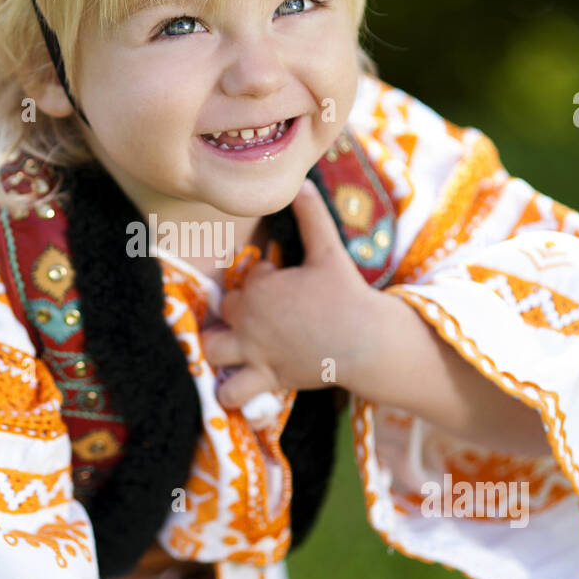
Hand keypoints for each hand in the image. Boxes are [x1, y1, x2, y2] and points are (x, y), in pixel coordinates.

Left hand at [201, 178, 379, 410]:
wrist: (367, 341)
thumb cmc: (347, 295)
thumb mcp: (328, 250)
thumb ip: (311, 216)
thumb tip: (302, 184)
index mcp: (260, 288)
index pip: (247, 279)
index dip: (264, 279)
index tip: (287, 282)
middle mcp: (249, 321)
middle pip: (226, 311)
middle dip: (240, 309)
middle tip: (268, 312)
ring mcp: (254, 353)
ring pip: (212, 349)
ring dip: (218, 347)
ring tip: (235, 345)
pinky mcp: (266, 379)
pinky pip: (231, 394)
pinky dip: (228, 393)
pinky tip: (239, 384)